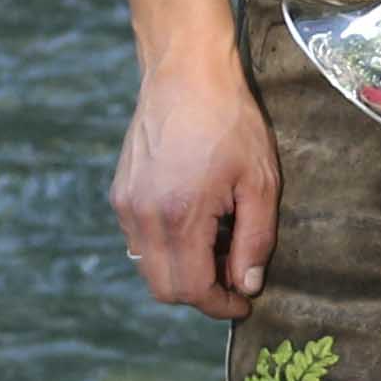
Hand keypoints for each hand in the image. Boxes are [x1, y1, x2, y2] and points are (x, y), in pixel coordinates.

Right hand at [110, 56, 279, 314]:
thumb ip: (255, 239)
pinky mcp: (120, 194)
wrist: (185, 75)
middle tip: (235, 279)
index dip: (220, 305)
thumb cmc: (231, 123)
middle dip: (201, 294)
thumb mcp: (260, 182)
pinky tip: (198, 224)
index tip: (244, 302)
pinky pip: (139, 241)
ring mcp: (126, 205)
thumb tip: (247, 284)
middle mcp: (143, 217)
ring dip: (183, 271)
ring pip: (148, 267)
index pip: (191, 289)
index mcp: (179, 216)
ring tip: (220, 245)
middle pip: (164, 288)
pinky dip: (167, 248)